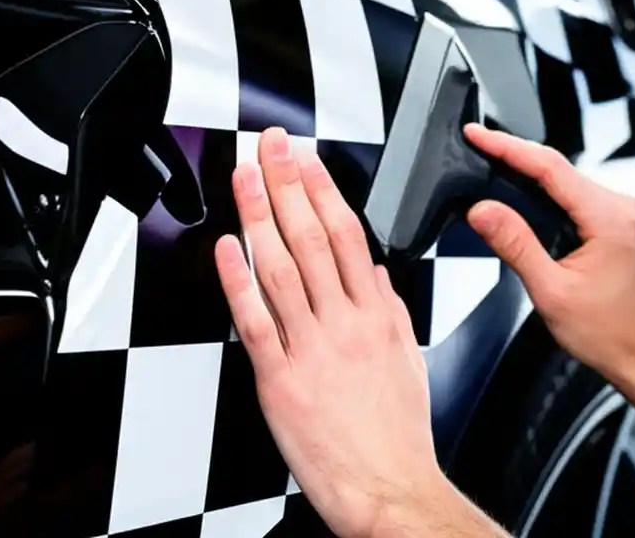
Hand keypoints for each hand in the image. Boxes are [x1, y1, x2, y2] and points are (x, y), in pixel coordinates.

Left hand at [214, 128, 446, 537]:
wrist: (389, 488)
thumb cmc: (396, 433)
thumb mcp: (407, 360)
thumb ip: (389, 310)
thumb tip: (377, 275)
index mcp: (377, 314)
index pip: (347, 234)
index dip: (321, 189)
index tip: (304, 157)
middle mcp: (345, 323)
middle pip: (312, 237)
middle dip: (288, 183)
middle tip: (269, 145)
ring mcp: (312, 349)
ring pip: (281, 268)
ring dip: (260, 216)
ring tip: (245, 177)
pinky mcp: (281, 379)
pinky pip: (257, 321)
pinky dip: (239, 281)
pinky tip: (227, 250)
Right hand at [462, 124, 634, 387]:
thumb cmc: (613, 334)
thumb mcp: (551, 292)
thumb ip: (515, 245)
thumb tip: (484, 211)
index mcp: (612, 219)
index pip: (550, 167)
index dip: (508, 147)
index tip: (479, 135)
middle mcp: (630, 208)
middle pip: (563, 169)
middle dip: (518, 158)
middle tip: (480, 148)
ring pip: (575, 182)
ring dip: (538, 178)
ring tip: (499, 169)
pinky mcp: (632, 222)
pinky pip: (588, 196)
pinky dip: (559, 195)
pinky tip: (537, 199)